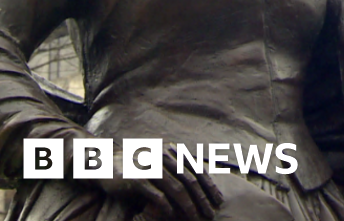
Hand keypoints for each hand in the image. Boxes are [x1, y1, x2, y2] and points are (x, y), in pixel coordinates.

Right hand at [81, 142, 223, 219]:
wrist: (105, 163)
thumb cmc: (137, 165)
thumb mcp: (160, 161)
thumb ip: (177, 169)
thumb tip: (200, 185)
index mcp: (172, 150)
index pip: (197, 169)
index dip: (209, 186)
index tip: (218, 200)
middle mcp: (164, 156)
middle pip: (190, 180)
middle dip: (203, 199)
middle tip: (211, 213)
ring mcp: (150, 166)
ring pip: (176, 189)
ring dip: (188, 206)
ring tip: (195, 218)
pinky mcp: (137, 179)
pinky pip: (157, 195)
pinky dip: (167, 207)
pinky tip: (173, 216)